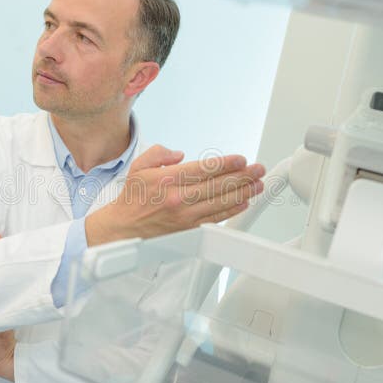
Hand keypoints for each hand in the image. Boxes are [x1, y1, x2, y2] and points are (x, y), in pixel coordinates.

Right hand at [86, 145, 264, 245]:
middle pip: (218, 185)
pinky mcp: (189, 229)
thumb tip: (180, 154)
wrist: (124, 228)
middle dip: (242, 176)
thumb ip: (160, 153)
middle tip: (258, 169)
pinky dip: (232, 210)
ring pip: (221, 202)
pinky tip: (243, 202)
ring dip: (243, 192)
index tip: (241, 159)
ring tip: (258, 184)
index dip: (226, 164)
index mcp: (167, 179)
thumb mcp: (139, 166)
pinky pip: (215, 218)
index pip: (204, 169)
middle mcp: (178, 198)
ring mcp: (185, 215)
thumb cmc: (133, 198)